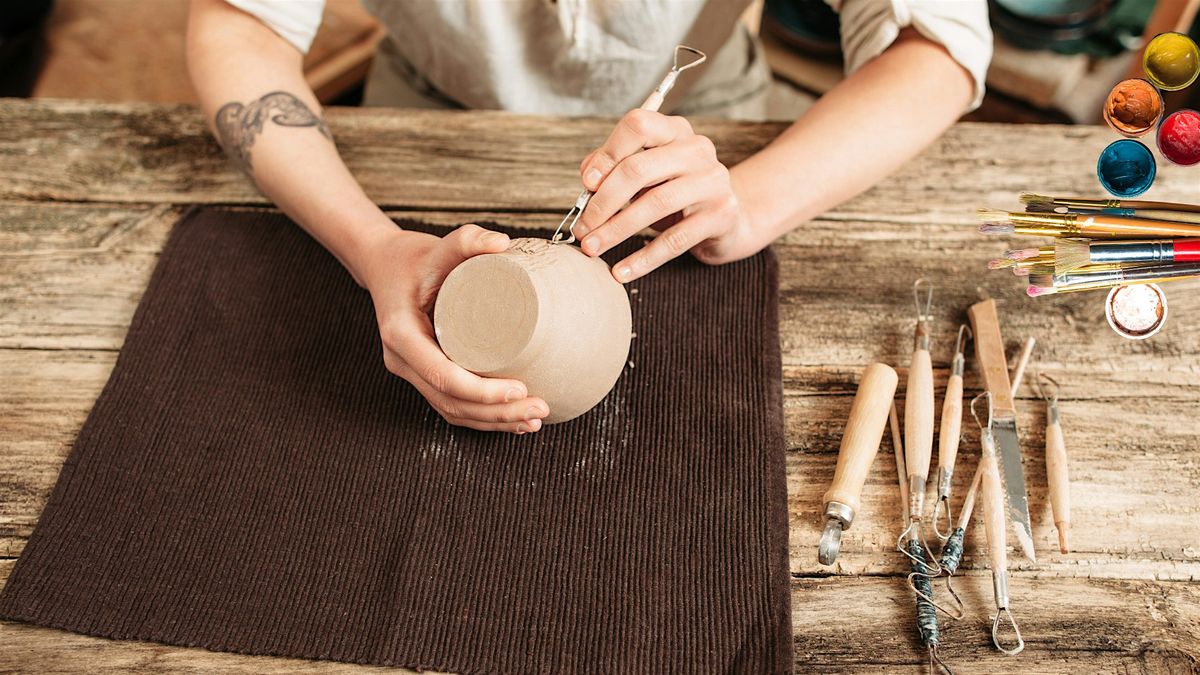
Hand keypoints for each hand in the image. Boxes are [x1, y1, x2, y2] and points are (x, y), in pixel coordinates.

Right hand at [356, 224, 549, 432]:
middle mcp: (401, 360)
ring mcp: (410, 372)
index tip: (519, 389)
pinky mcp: (423, 376)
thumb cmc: (414, 259)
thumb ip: (468, 239)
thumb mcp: (439, 246)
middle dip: (496, 413)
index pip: (443, 376)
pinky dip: (482, 417)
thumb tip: (503, 242)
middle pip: (451, 402)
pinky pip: (451, 405)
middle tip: (539, 410)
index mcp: (401, 334)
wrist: (384, 266)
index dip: (481, 391)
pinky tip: (513, 419)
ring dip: (493, 422)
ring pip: (451, 411)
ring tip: (533, 421)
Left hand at [573, 109, 758, 281]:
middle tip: (583, 228)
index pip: (638, 126)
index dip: (608, 154)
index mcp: (675, 131)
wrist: (727, 219)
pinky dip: (643, 258)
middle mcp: (697, 150)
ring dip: (616, 230)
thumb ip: (614, 168)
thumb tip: (588, 177)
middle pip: (639, 168)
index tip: (587, 184)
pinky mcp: (721, 215)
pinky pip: (675, 240)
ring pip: (655, 204)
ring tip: (592, 248)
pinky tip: (621, 271)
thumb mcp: (645, 176)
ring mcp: (712, 182)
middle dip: (603, 202)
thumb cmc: (676, 193)